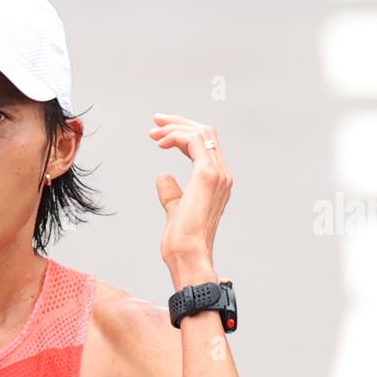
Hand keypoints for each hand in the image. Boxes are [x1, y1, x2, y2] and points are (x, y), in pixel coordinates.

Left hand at [148, 114, 231, 267]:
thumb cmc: (181, 241)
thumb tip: (163, 176)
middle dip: (179, 123)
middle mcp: (222, 175)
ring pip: (201, 133)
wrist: (187, 255)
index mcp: (217, 182)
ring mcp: (218, 174)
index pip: (205, 145)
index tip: (160, 132)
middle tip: (155, 122)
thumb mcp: (175, 210)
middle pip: (206, 133)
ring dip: (175, 127)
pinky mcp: (208, 175)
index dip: (183, 133)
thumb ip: (172, 193)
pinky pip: (194, 141)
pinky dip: (176, 136)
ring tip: (154, 133)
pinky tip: (160, 142)